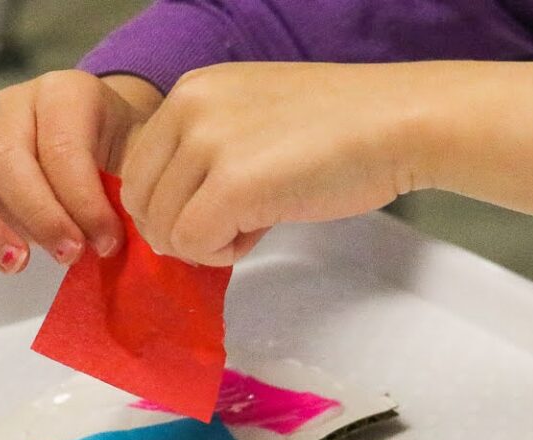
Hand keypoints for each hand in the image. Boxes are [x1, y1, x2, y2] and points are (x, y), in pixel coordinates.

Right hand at [0, 70, 161, 275]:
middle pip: (6, 160)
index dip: (84, 203)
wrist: (109, 142)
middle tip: (71, 256)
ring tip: (17, 264)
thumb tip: (145, 239)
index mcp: (67, 95)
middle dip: (40, 217)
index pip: (62, 146)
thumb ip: (141, 190)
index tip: (107, 243)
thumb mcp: (145, 161)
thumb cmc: (127, 155)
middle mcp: (17, 109)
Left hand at [120, 62, 428, 264]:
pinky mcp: (234, 185)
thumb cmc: (338, 129)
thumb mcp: (251, 124)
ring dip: (203, 244)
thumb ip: (206, 158)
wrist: (395, 124)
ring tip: (251, 227)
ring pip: (162, 228)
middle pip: (140, 202)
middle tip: (229, 229)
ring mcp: (209, 144)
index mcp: (190, 91)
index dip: (167, 207)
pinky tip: (257, 234)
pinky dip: (221, 254)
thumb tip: (175, 224)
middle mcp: (189, 109)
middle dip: (178, 230)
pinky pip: (193, 244)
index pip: (137, 168)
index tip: (212, 214)